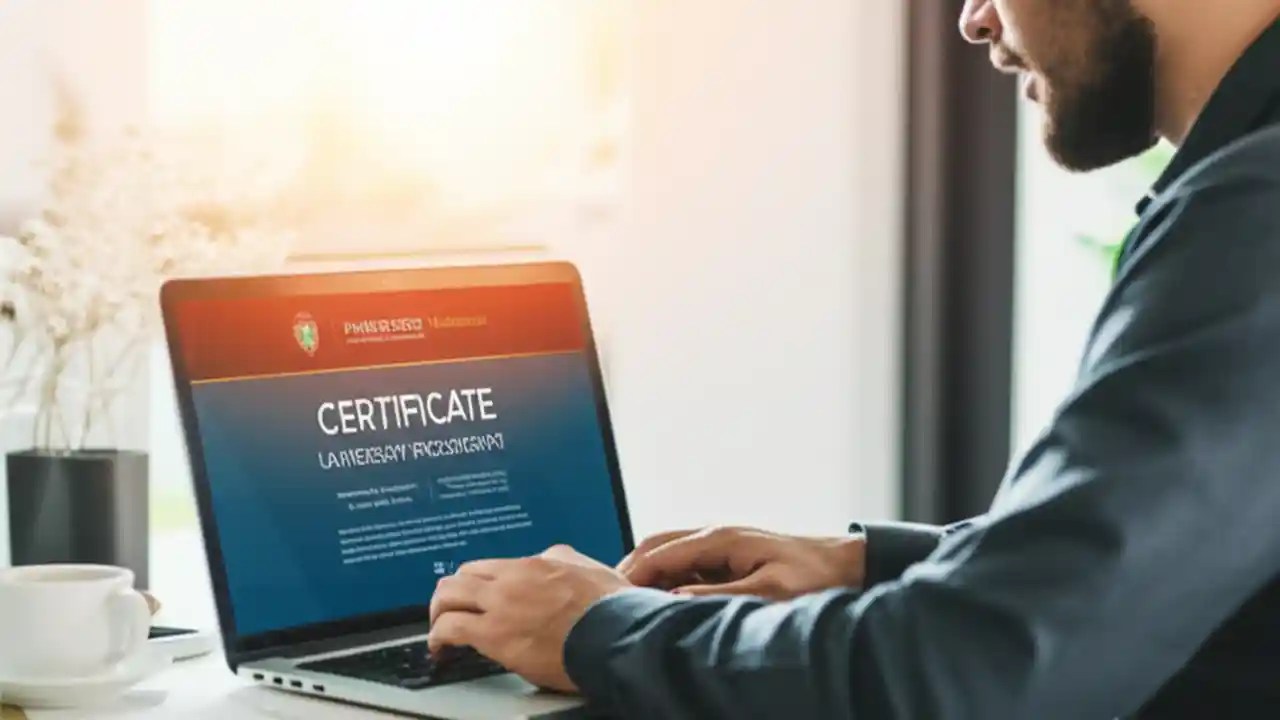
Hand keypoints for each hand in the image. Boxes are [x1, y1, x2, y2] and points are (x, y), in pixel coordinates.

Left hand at [427, 545, 629, 693]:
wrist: (617, 633)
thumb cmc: (613, 608)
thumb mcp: (589, 569)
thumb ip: (564, 562)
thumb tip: (552, 560)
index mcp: (535, 564)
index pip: (487, 567)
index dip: (474, 584)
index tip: (473, 597)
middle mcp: (512, 578)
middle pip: (461, 576)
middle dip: (450, 595)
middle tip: (448, 612)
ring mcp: (501, 604)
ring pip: (449, 596)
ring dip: (439, 612)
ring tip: (439, 631)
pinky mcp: (495, 635)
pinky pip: (450, 628)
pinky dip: (438, 637)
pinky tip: (440, 648)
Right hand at [619, 527, 864, 599]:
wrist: (844, 564)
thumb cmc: (812, 577)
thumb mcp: (767, 591)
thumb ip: (718, 596)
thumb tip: (675, 600)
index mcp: (719, 538)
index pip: (659, 553)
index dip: (631, 576)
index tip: (610, 597)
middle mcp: (714, 534)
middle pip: (655, 544)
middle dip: (629, 568)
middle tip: (607, 597)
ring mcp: (719, 542)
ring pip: (667, 549)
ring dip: (646, 571)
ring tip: (627, 599)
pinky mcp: (727, 553)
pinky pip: (684, 559)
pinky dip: (665, 573)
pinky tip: (661, 596)